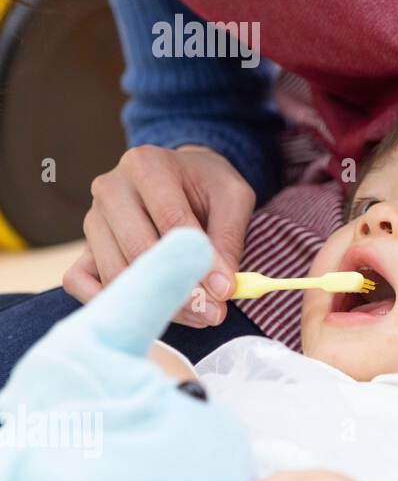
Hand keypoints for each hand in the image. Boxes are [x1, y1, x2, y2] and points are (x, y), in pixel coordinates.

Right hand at [64, 144, 255, 327]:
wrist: (184, 177)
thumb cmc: (209, 187)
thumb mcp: (234, 199)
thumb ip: (229, 239)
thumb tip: (222, 288)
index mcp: (147, 166)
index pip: (171, 221)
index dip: (197, 262)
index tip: (224, 293)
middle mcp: (111, 189)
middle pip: (139, 250)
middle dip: (179, 288)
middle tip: (213, 313)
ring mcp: (92, 219)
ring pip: (114, 271)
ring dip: (155, 302)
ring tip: (198, 315)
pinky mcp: (84, 247)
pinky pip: (80, 282)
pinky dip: (111, 302)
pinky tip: (151, 312)